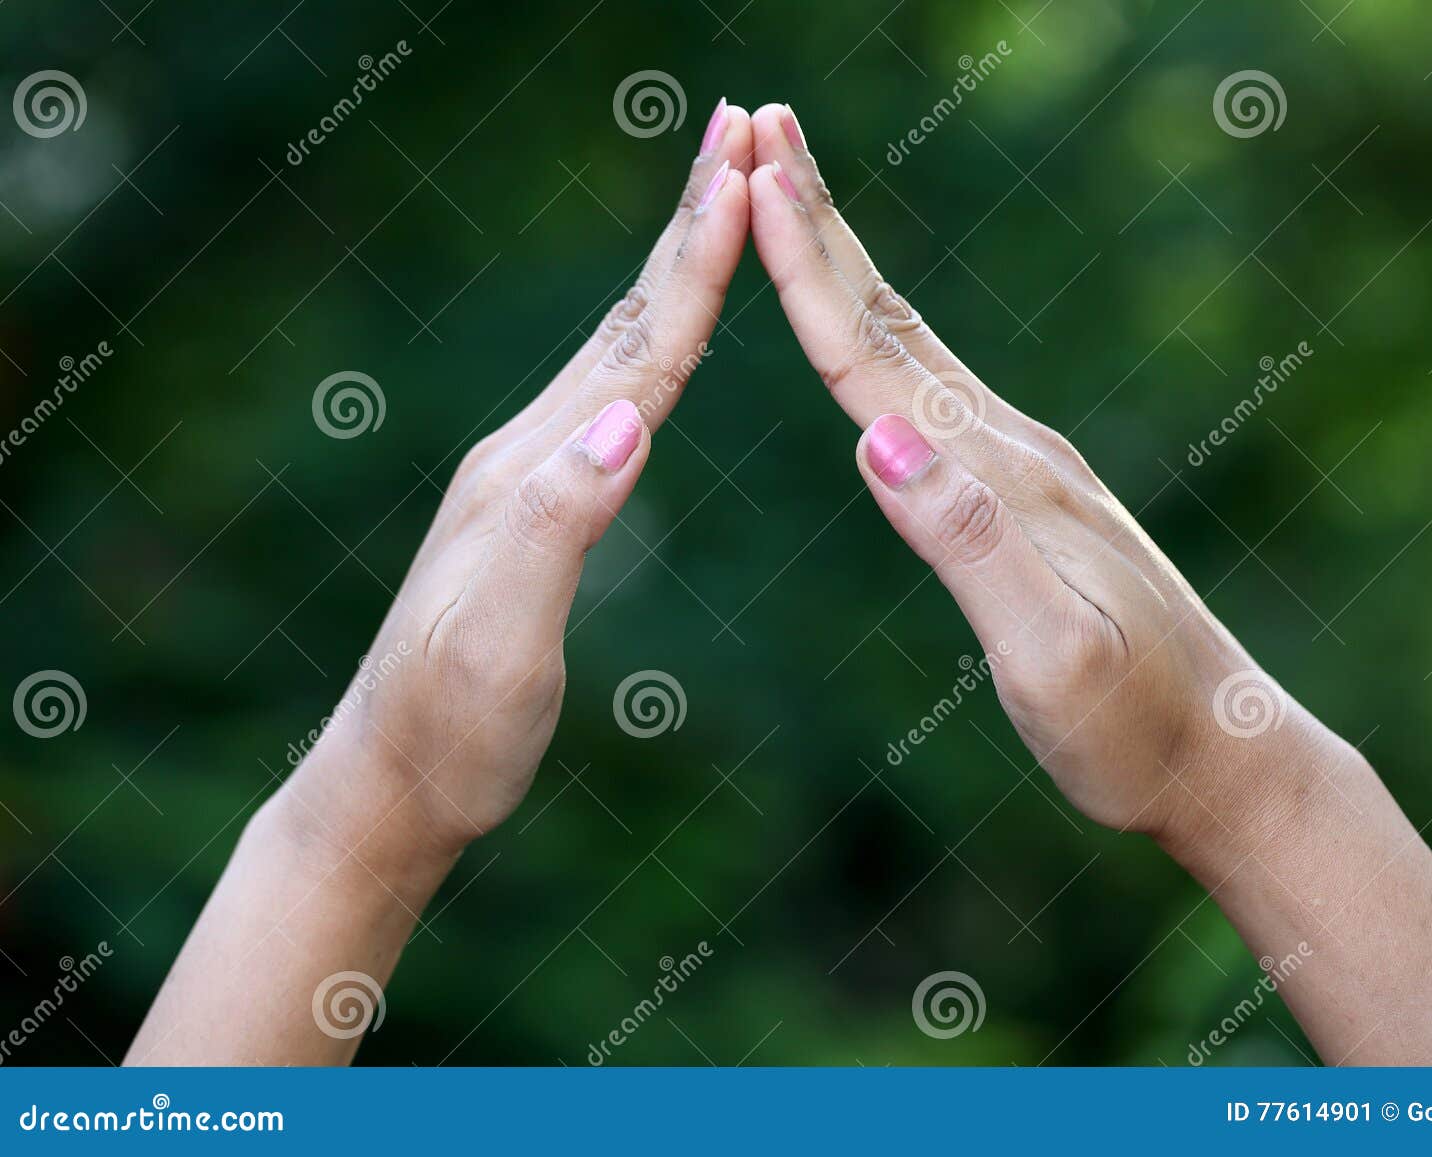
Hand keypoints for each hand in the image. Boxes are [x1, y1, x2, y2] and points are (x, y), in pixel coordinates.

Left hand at [128, 100, 756, 1065]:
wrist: (387, 783)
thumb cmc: (450, 730)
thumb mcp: (504, 639)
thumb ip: (558, 525)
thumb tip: (627, 419)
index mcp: (532, 472)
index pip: (638, 349)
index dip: (695, 260)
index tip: (740, 170)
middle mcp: (526, 453)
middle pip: (627, 320)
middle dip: (688, 225)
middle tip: (735, 131)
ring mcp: (527, 476)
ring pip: (618, 350)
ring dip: (671, 271)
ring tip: (715, 204)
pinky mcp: (536, 508)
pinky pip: (611, 399)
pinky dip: (653, 346)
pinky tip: (665, 342)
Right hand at [746, 104, 1431, 1065]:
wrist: (1229, 754)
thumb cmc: (1136, 727)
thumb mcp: (1051, 653)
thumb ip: (968, 545)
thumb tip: (873, 441)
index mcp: (1000, 476)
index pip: (875, 354)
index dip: (807, 265)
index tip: (757, 172)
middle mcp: (1012, 449)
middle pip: (892, 319)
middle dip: (821, 224)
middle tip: (765, 129)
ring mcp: (1026, 467)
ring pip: (913, 347)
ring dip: (849, 269)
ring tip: (802, 203)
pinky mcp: (1031, 497)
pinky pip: (936, 393)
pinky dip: (883, 342)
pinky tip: (874, 343)